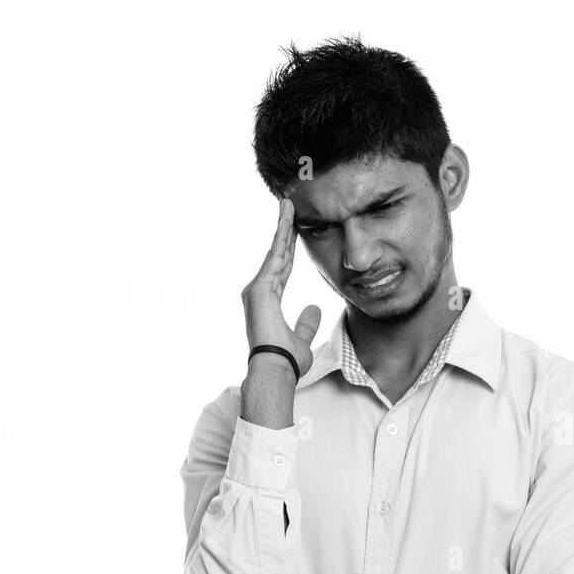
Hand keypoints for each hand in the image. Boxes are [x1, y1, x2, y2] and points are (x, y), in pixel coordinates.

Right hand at [242, 198, 321, 378]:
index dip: (289, 249)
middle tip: (289, 206)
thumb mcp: (302, 339)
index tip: (294, 230)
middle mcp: (260, 291)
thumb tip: (315, 310)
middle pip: (277, 254)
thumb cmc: (286, 361)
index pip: (283, 268)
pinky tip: (287, 221)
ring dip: (283, 227)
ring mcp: (258, 288)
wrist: (276, 368)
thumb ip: (306, 324)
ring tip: (288, 204)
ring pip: (275, 251)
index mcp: (269, 300)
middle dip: (284, 230)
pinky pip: (275, 257)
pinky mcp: (260, 287)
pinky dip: (281, 238)